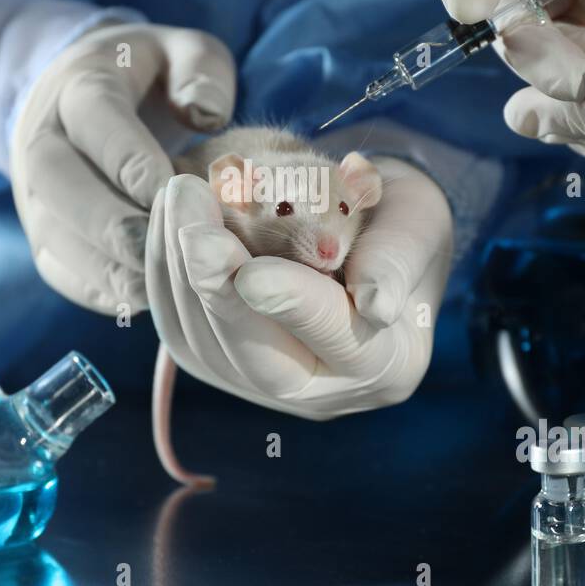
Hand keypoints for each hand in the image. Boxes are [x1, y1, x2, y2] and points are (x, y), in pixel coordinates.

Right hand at [11, 23, 234, 313]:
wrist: (83, 93)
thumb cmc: (151, 77)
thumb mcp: (183, 52)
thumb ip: (201, 70)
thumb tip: (206, 113)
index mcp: (79, 84)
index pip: (96, 118)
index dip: (132, 159)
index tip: (178, 195)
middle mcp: (41, 138)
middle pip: (58, 180)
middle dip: (111, 221)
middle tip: (165, 250)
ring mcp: (34, 191)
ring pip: (52, 232)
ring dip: (104, 264)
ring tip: (160, 283)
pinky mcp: (42, 233)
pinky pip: (57, 268)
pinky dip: (97, 289)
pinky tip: (144, 297)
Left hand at [145, 157, 451, 418]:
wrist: (364, 229)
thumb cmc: (398, 221)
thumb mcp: (418, 224)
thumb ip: (397, 259)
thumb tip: (376, 304)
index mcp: (389, 365)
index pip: (339, 340)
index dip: (292, 305)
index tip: (252, 272)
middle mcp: (325, 391)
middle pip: (262, 359)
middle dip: (219, 290)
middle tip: (195, 225)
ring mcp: (265, 383)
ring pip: (208, 345)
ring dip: (182, 270)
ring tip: (180, 194)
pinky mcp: (218, 363)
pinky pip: (179, 328)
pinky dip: (166, 271)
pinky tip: (169, 215)